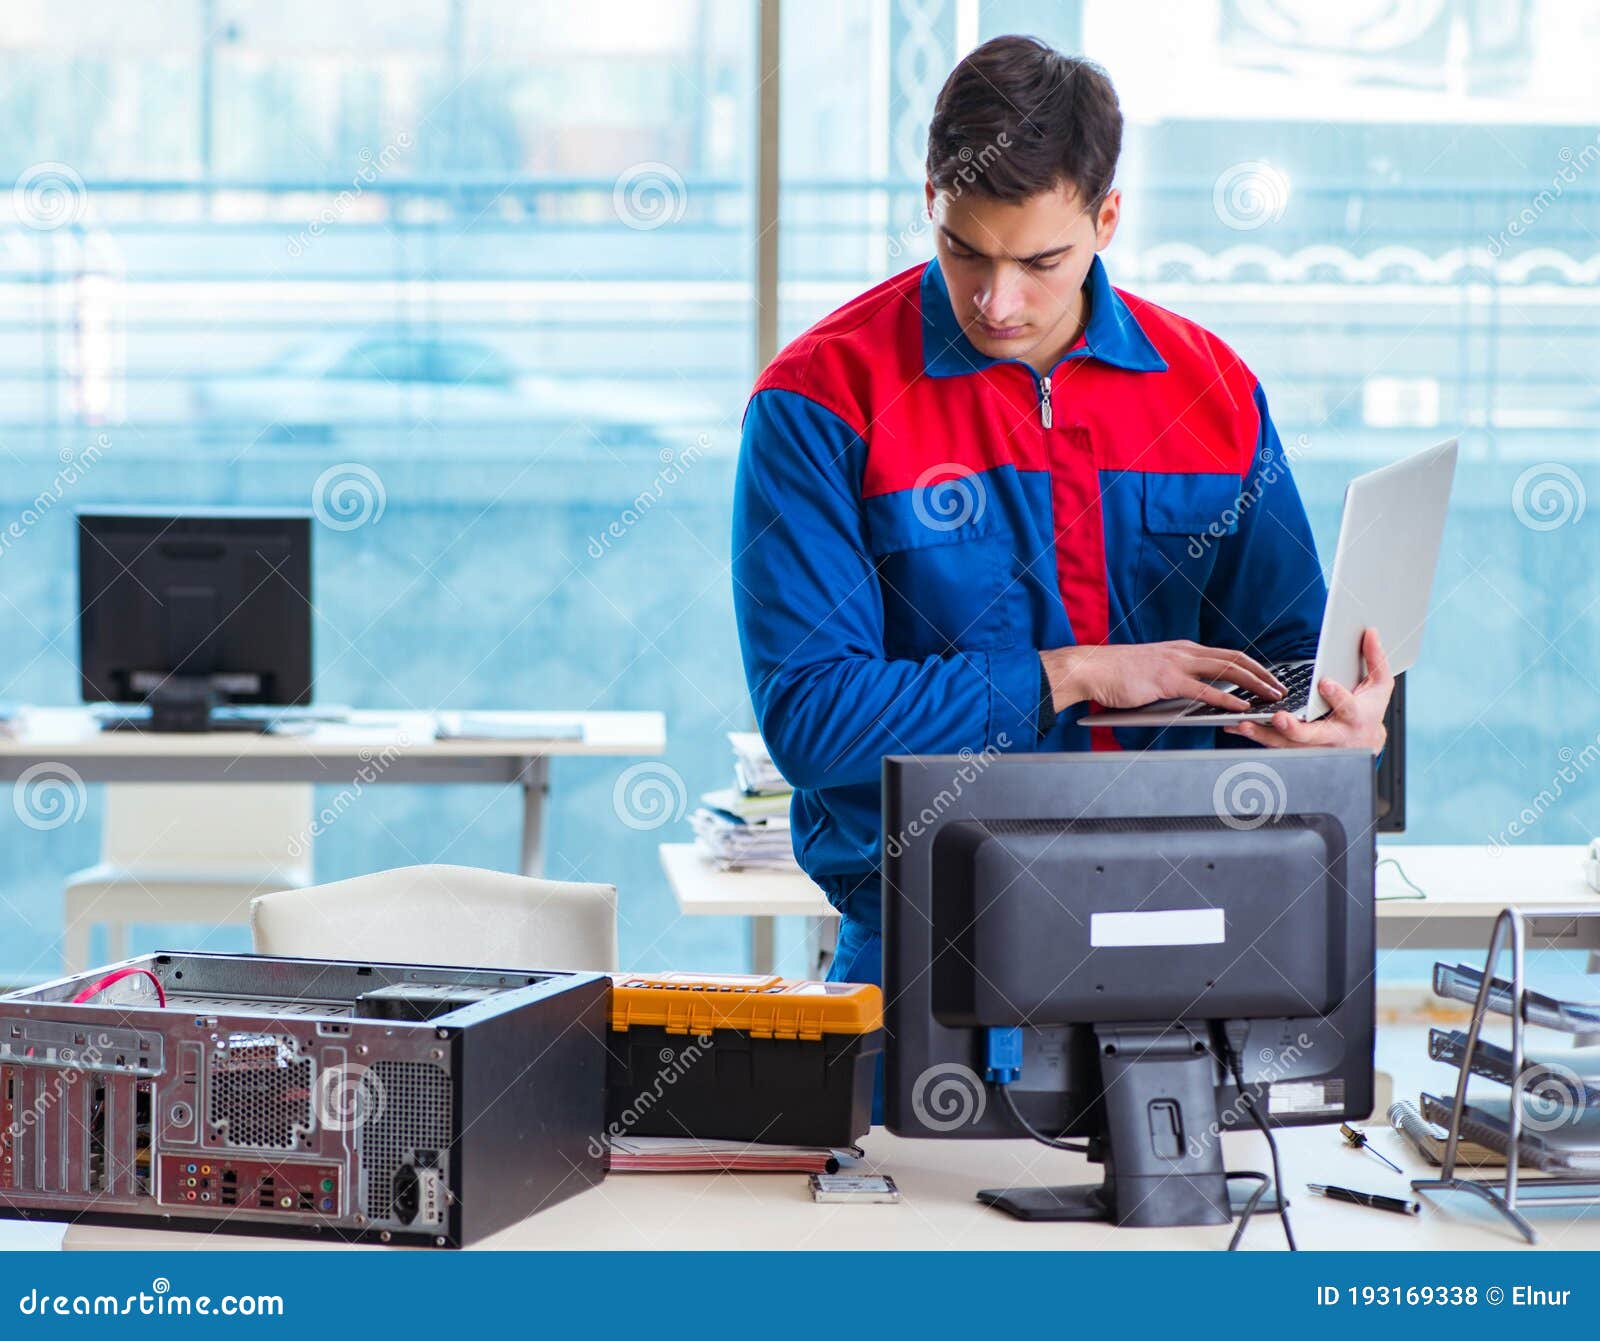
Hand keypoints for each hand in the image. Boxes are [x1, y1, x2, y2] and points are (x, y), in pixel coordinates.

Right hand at [1040, 640, 1285, 713]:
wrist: (1092, 668)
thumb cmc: (1116, 673)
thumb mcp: (1151, 670)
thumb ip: (1174, 677)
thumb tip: (1193, 693)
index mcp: (1182, 649)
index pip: (1226, 654)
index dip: (1252, 666)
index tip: (1268, 677)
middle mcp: (1184, 651)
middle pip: (1235, 658)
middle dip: (1263, 673)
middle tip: (1281, 686)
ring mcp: (1177, 663)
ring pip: (1228, 670)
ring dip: (1255, 684)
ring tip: (1272, 696)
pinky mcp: (1167, 680)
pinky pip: (1206, 690)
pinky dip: (1228, 699)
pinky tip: (1242, 707)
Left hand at [1223, 627, 1391, 752]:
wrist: (1366, 741)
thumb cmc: (1370, 709)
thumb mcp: (1380, 685)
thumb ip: (1375, 658)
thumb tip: (1371, 632)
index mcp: (1355, 717)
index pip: (1347, 706)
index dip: (1337, 696)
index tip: (1325, 683)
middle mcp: (1334, 735)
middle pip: (1313, 735)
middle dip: (1295, 729)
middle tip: (1279, 718)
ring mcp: (1315, 745)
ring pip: (1289, 745)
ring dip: (1265, 735)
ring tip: (1244, 723)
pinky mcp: (1299, 749)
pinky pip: (1276, 745)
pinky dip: (1257, 737)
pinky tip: (1238, 726)